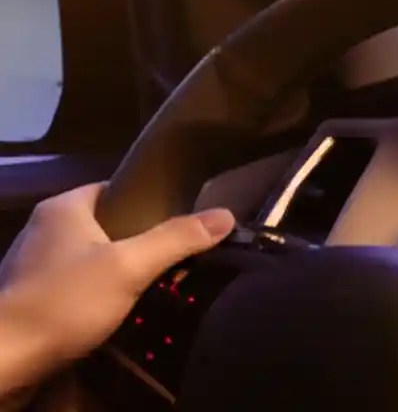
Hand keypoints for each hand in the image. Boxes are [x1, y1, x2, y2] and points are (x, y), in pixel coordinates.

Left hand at [0, 183, 234, 400]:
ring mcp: (32, 264)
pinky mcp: (29, 297)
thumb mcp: (130, 266)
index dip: (151, 202)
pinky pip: (75, 285)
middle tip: (175, 259)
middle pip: (107, 224)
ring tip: (152, 285)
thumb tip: (225, 215)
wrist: (4, 359)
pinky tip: (117, 310)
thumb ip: (176, 239)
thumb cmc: (64, 301)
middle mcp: (43, 228)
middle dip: (138, 242)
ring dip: (118, 271)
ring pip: (91, 257)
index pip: (117, 189)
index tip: (180, 222)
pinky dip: (96, 295)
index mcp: (63, 207)